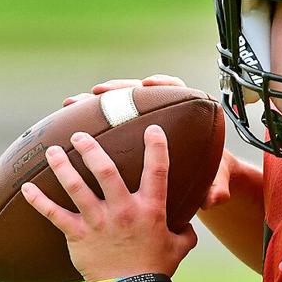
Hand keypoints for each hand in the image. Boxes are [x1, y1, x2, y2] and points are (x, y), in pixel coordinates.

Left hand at [21, 126, 197, 281]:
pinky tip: (26, 187)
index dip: (156, 147)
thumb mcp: (180, 246)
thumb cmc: (156, 268)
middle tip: (79, 135)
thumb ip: (184, 230)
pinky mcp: (77, 235)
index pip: (157, 171)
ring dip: (61, 166)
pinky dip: (38, 200)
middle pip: (105, 170)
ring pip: (75, 186)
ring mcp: (98, 222)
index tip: (151, 128)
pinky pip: (53, 214)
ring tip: (52, 151)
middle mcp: (123, 210)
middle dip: (90, 148)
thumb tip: (187, 223)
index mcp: (150, 209)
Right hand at [65, 76, 234, 211]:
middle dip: (117, 90)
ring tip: (72, 104)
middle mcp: (163, 117)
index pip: (176, 91)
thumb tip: (214, 198)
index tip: (148, 83)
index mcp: (188, 122)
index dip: (163, 83)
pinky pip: (104, 123)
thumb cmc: (213, 179)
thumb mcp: (216, 184)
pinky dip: (87, 121)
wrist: (206, 184)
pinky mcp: (129, 134)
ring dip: (93, 103)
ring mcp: (142, 124)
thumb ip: (217, 189)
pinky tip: (64, 123)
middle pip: (138, 94)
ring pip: (115, 107)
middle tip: (99, 91)